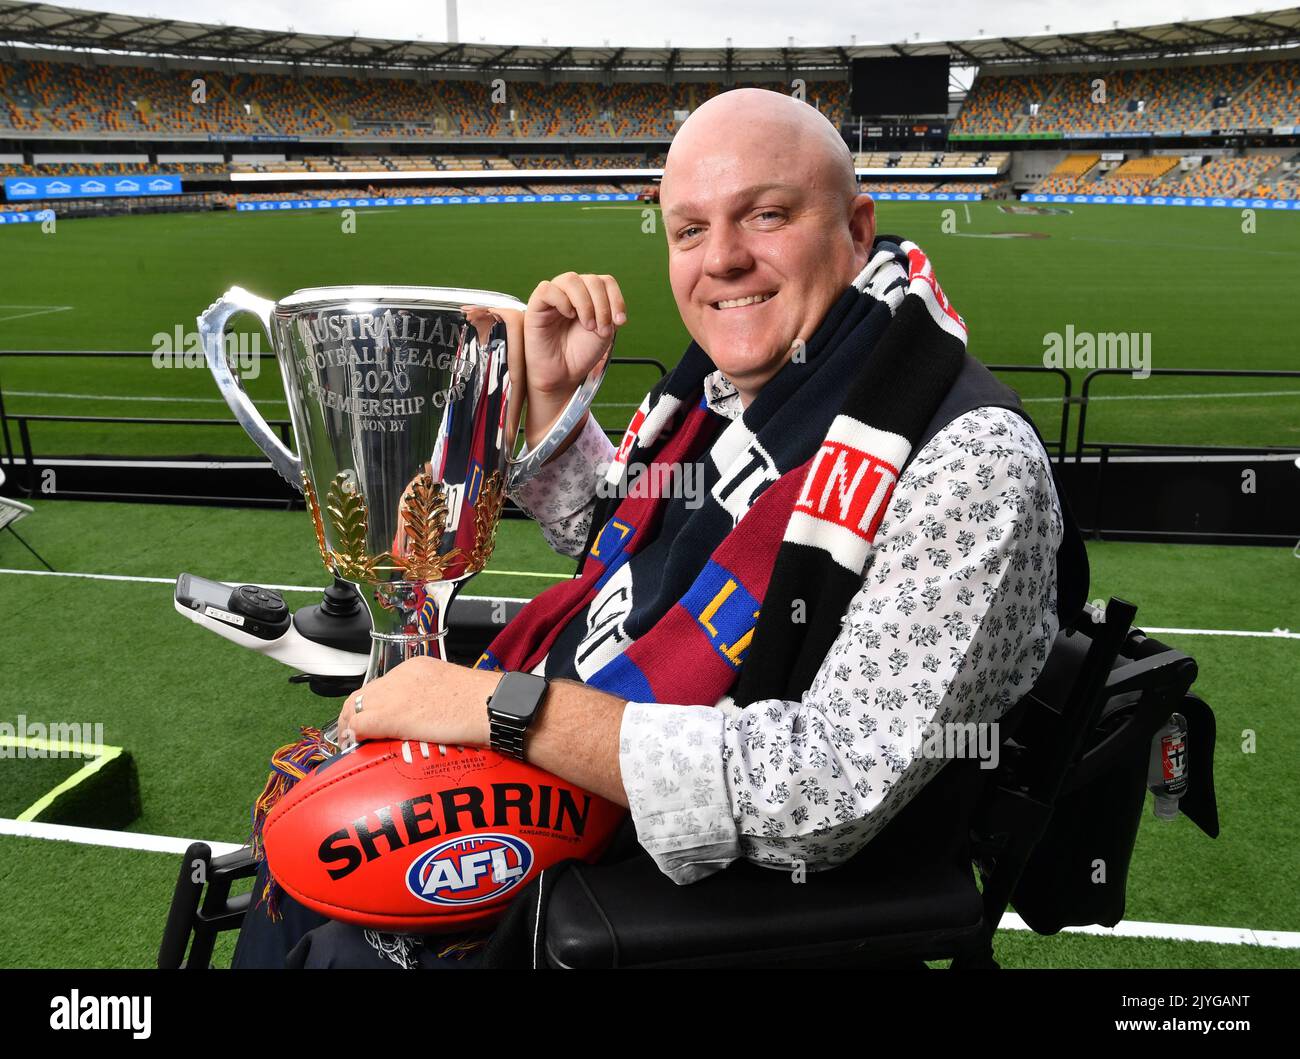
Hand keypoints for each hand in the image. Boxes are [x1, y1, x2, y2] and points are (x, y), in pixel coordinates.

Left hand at [336, 655, 497, 749]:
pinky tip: (355, 745)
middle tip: (354, 735)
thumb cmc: (485, 704)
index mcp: (417, 667)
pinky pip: (360, 724)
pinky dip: (353, 735)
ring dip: (350, 725)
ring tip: (352, 743)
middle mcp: (401, 675)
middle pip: (364, 694)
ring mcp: (395, 694)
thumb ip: (433, 697)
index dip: (371, 704)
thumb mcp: (454, 691)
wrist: (492, 707)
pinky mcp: (393, 715)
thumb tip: (427, 716)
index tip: (370, 719)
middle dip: (354, 714)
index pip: (381, 685)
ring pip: (355, 707)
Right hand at [513, 272, 626, 450]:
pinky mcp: (536, 305)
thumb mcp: (603, 332)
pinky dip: (562, 301)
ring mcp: (554, 297)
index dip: (616, 298)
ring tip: (588, 326)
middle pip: (591, 280)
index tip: (620, 322)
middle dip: (602, 305)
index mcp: (589, 296)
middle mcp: (571, 292)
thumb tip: (606, 299)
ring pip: (571, 279)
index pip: (605, 282)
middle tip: (601, 330)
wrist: (563, 375)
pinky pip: (547, 289)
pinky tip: (568, 316)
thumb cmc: (580, 353)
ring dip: (585, 303)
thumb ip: (607, 311)